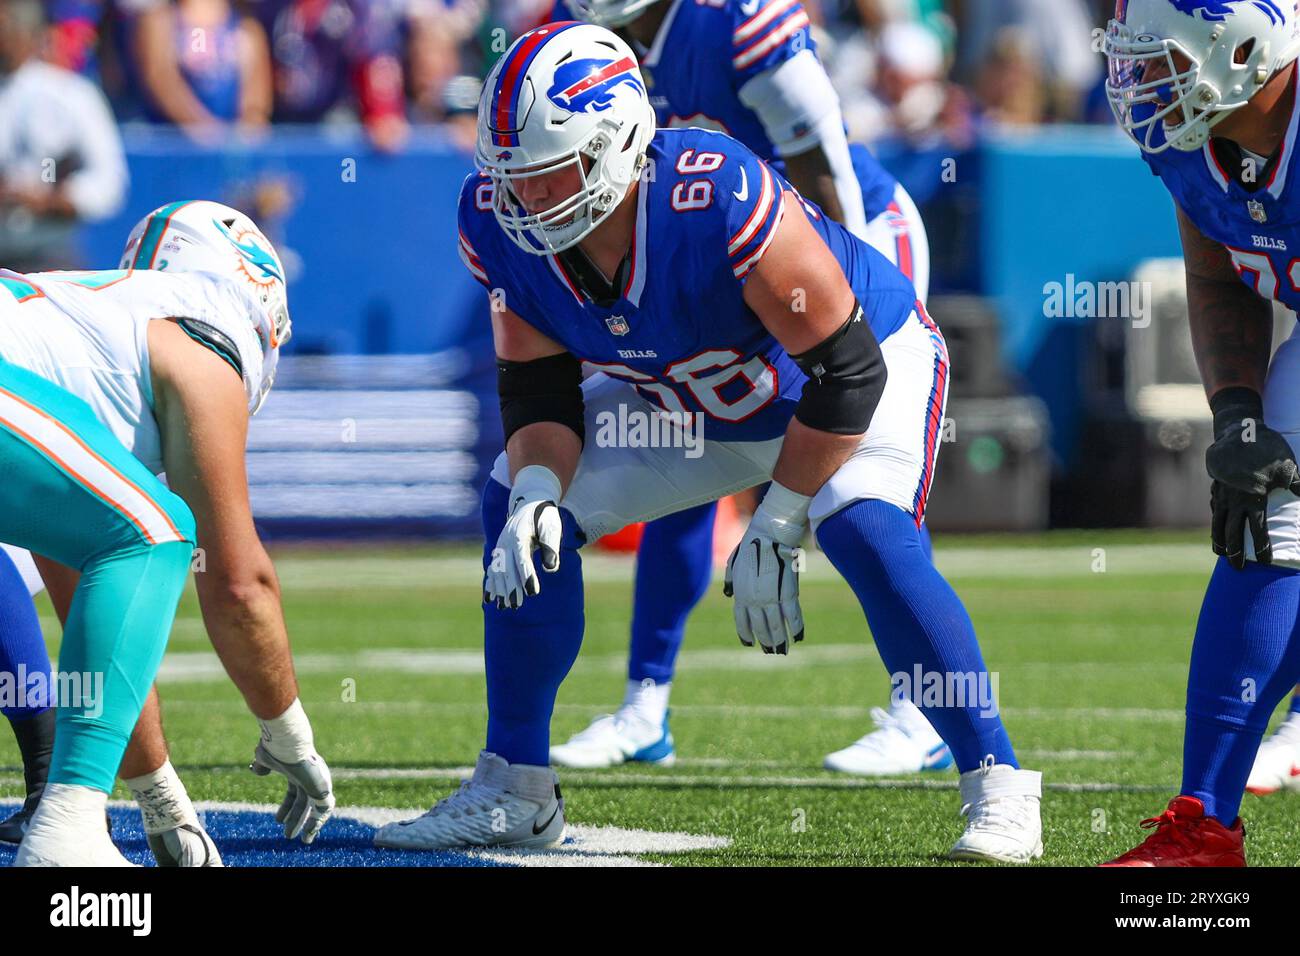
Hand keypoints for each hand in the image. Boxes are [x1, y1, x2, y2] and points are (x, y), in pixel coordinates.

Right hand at [250, 742, 334, 843]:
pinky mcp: (322, 787)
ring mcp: (317, 782)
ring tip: (303, 840)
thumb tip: (257, 770)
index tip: (278, 821)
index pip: (294, 793)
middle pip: (304, 803)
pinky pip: (324, 808)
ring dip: (309, 824)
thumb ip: (262, 765)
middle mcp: (310, 777)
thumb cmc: (276, 747)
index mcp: (297, 771)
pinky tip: (311, 831)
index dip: (287, 808)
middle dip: (297, 819)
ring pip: (315, 808)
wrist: (288, 742)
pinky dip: (319, 820)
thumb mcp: (265, 758)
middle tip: (289, 836)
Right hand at [485, 465, 562, 608]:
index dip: (526, 576)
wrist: (530, 500)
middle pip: (506, 567)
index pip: (522, 559)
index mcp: (519, 535)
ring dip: (500, 589)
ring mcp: (500, 546)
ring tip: (504, 607)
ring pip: (497, 570)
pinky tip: (491, 600)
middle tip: (516, 606)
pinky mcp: (499, 550)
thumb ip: (551, 546)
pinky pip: (493, 569)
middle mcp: (505, 541)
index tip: (532, 593)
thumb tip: (551, 568)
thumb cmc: (544, 515)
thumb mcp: (552, 527)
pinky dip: (491, 584)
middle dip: (511, 587)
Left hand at [723, 482, 810, 653]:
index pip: (742, 620)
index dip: (746, 633)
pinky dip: (795, 628)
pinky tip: (797, 638)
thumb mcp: (733, 563)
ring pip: (775, 625)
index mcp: (741, 592)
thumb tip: (728, 595)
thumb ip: (731, 581)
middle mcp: (754, 599)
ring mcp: (771, 597)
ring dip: (779, 640)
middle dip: (765, 640)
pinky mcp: (788, 592)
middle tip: (770, 650)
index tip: (749, 643)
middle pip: (760, 626)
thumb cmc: (751, 545)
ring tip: (781, 650)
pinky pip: (792, 615)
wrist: (770, 533)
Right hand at [1205, 389, 1299, 567]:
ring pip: (1218, 523)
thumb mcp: (1288, 467)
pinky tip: (1216, 528)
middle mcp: (1235, 501)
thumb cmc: (1265, 449)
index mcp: (1254, 499)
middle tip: (1237, 569)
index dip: (1262, 548)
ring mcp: (1223, 494)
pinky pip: (1214, 509)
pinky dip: (1215, 522)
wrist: (1237, 432)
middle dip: (1235, 553)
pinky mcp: (1216, 487)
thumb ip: (1296, 485)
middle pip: (1233, 533)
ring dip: (1219, 541)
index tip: (1264, 562)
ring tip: (1221, 554)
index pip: (1257, 530)